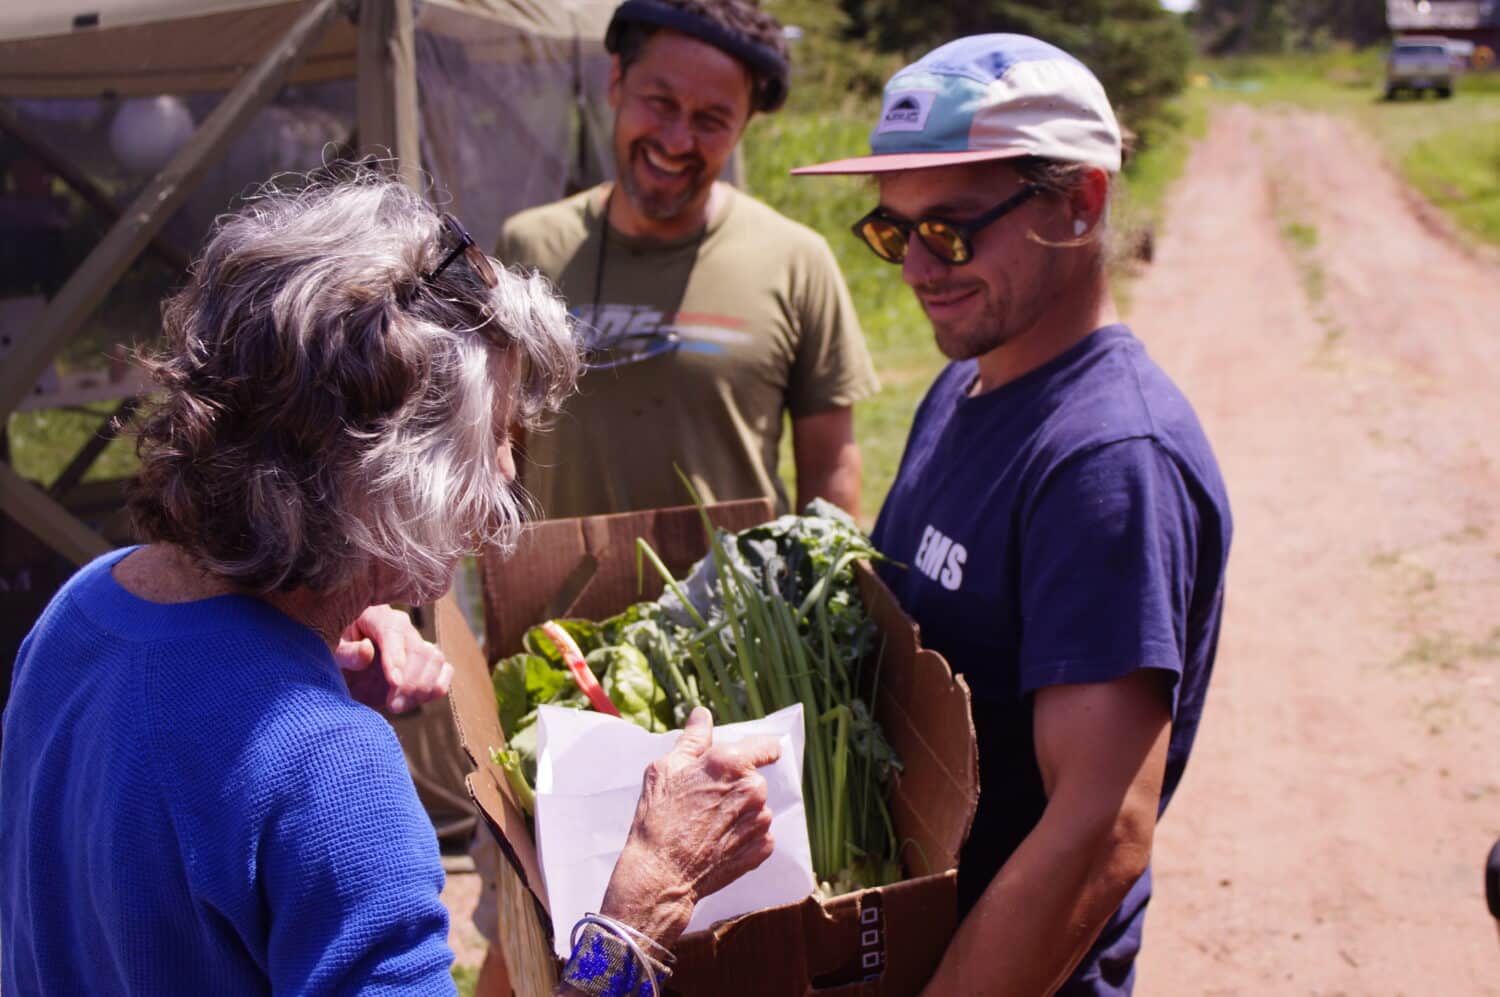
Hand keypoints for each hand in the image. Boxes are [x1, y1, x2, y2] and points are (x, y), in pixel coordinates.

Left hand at [335, 605, 452, 713]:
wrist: (341, 667)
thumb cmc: (332, 653)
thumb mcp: (329, 650)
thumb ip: (345, 652)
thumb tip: (367, 652)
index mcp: (377, 616)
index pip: (393, 631)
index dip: (396, 657)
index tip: (393, 682)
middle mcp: (403, 628)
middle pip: (419, 649)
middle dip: (409, 681)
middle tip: (392, 705)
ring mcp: (417, 644)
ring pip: (435, 660)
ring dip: (421, 688)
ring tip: (397, 706)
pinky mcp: (427, 664)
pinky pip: (444, 671)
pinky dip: (435, 688)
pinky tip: (414, 701)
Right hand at [599, 707, 779, 947]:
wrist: (661, 873)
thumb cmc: (658, 818)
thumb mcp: (666, 769)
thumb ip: (692, 739)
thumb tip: (702, 715)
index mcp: (731, 763)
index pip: (767, 746)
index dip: (759, 750)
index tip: (749, 758)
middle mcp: (753, 790)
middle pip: (755, 780)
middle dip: (737, 786)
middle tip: (707, 799)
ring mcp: (760, 822)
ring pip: (757, 809)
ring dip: (740, 812)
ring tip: (708, 825)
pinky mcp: (761, 849)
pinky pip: (759, 835)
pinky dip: (743, 837)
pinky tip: (717, 842)